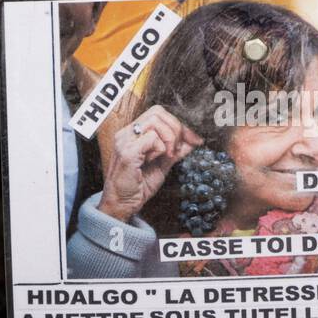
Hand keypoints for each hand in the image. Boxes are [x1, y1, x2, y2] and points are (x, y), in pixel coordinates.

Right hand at [97, 105, 202, 222]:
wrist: (123, 205)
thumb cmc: (138, 186)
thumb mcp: (163, 165)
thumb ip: (176, 150)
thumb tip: (193, 140)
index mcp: (133, 133)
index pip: (158, 114)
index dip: (179, 124)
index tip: (194, 140)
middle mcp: (126, 133)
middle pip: (157, 112)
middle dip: (176, 129)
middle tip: (176, 150)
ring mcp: (124, 140)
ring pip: (155, 121)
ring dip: (169, 138)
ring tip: (167, 155)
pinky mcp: (127, 152)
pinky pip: (151, 138)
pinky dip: (159, 149)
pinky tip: (153, 161)